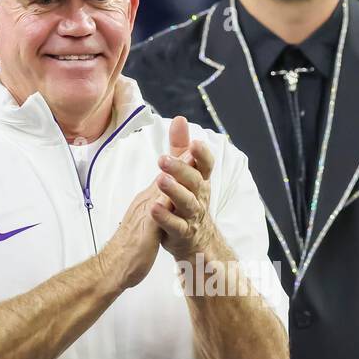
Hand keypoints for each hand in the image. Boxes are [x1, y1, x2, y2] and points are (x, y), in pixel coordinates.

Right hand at [98, 116, 191, 290]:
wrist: (112, 267)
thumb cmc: (130, 246)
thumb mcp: (145, 220)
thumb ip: (155, 206)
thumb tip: (163, 194)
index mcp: (147, 200)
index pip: (165, 176)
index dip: (179, 162)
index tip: (192, 148)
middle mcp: (145, 202)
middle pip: (164, 177)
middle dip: (179, 161)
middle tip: (194, 145)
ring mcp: (144, 215)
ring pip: (161, 191)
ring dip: (174, 176)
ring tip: (189, 162)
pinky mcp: (146, 231)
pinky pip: (157, 216)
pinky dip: (165, 205)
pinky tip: (175, 197)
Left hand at [152, 116, 218, 260]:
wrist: (196, 240)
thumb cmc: (189, 200)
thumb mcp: (187, 173)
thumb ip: (180, 147)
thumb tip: (180, 118)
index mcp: (200, 180)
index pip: (206, 165)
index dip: (202, 155)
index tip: (194, 143)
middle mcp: (199, 196)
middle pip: (193, 181)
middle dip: (180, 169)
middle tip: (163, 158)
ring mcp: (191, 216)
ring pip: (186, 202)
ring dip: (174, 191)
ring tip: (160, 179)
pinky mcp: (181, 233)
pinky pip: (174, 225)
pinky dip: (165, 217)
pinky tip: (153, 208)